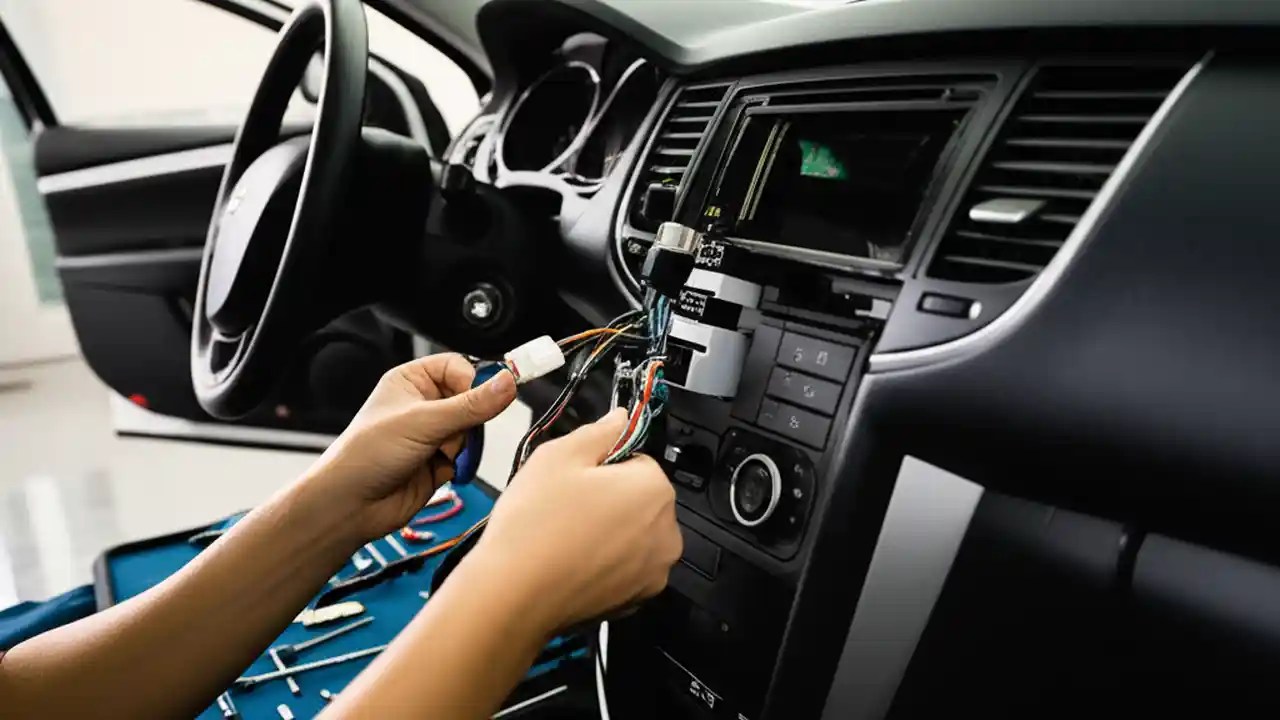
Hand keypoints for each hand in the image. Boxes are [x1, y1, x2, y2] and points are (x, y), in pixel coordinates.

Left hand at [305, 353, 516, 540]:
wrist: (352, 505)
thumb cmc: (366, 455)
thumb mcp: (424, 422)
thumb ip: (471, 404)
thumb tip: (507, 384)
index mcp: (412, 381)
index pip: (459, 367)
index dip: (473, 382)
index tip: (484, 398)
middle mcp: (423, 404)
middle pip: (471, 399)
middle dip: (469, 418)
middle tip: (458, 429)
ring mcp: (432, 433)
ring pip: (473, 429)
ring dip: (464, 443)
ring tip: (443, 452)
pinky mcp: (440, 461)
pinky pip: (468, 455)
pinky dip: (461, 463)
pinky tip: (442, 468)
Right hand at [469, 409, 682, 634]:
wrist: (513, 596)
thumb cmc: (534, 526)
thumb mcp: (558, 456)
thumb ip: (599, 432)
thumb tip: (621, 419)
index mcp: (654, 489)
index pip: (638, 459)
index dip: (603, 464)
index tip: (577, 477)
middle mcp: (667, 532)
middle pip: (640, 499)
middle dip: (610, 497)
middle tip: (566, 506)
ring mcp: (655, 571)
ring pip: (634, 534)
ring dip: (609, 530)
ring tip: (567, 536)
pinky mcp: (638, 600)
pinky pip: (627, 567)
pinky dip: (606, 562)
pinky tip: (573, 561)